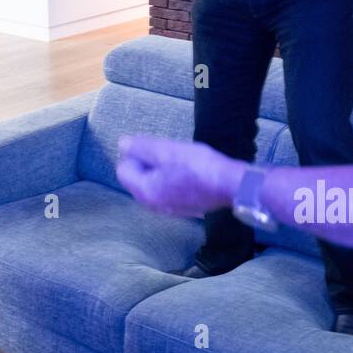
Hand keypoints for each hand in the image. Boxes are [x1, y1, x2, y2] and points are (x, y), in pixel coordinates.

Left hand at [116, 134, 244, 217]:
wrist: (229, 185)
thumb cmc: (197, 166)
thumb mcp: (166, 150)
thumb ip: (142, 147)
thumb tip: (122, 144)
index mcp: (145, 192)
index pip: (123, 169)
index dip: (136, 154)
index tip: (156, 148)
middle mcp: (152, 205)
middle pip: (137, 177)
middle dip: (147, 162)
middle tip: (168, 152)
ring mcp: (168, 208)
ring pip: (153, 183)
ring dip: (161, 169)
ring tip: (179, 160)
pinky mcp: (183, 208)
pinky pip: (167, 189)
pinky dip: (172, 179)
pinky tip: (188, 171)